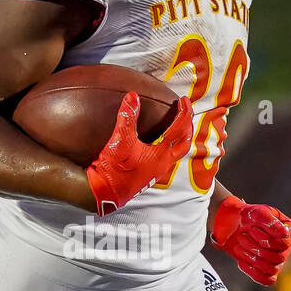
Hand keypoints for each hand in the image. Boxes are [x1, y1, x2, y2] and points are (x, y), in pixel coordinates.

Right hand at [86, 92, 193, 214]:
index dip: (184, 113)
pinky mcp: (147, 176)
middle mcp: (162, 164)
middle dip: (187, 127)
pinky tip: (156, 143)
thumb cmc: (113, 170)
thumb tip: (132, 96)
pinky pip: (164, 159)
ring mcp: (155, 172)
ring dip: (178, 139)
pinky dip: (166, 147)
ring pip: (175, 153)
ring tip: (175, 126)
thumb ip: (127, 117)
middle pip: (184, 144)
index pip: (180, 130)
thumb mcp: (120, 140)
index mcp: (161, 155)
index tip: (184, 100)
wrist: (102, 193)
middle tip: (185, 113)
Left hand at [210, 195, 290, 285]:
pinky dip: (253, 272)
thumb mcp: (256, 213)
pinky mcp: (266, 270)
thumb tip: (285, 234)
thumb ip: (270, 221)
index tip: (251, 229)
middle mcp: (286, 247)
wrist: (231, 225)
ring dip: (252, 259)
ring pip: (271, 269)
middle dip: (256, 248)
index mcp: (288, 230)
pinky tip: (241, 261)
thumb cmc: (246, 216)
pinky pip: (266, 279)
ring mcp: (277, 260)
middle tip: (241, 236)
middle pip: (278, 257)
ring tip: (239, 246)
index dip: (268, 240)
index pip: (285, 243)